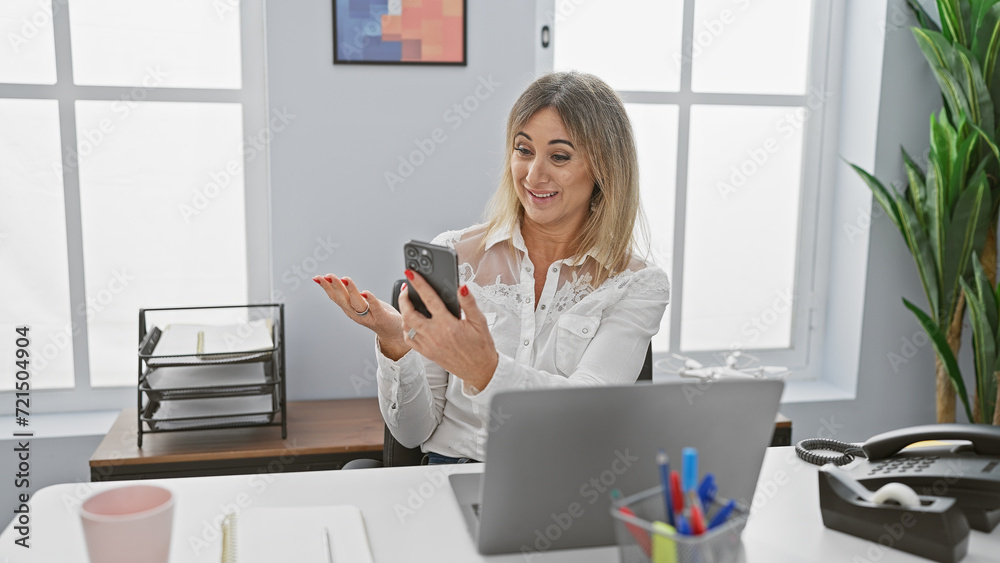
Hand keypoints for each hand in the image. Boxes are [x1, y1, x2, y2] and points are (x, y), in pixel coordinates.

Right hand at [313, 274, 409, 359]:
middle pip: (343, 299)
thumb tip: (341, 279)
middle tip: (328, 276)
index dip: (326, 287)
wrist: (393, 332)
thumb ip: (352, 293)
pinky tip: (366, 292)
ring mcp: (368, 316)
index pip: (335, 297)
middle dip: (335, 286)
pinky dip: (370, 300)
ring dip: (350, 290)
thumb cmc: (377, 314)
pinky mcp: (381, 317)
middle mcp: (356, 314)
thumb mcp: (361, 303)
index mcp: (350, 309)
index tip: (318, 278)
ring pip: (356, 303)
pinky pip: (375, 308)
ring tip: (345, 279)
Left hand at [398, 269, 498, 390]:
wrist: (480, 370)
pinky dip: (406, 328)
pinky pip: (409, 339)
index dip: (419, 284)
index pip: (429, 299)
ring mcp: (428, 345)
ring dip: (403, 312)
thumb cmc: (481, 345)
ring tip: (407, 302)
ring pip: (406, 326)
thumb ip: (469, 303)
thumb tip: (461, 287)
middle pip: (410, 313)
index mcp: (448, 325)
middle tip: (406, 288)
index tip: (410, 273)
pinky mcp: (426, 353)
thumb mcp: (480, 321)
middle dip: (404, 298)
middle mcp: (435, 335)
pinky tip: (411, 321)